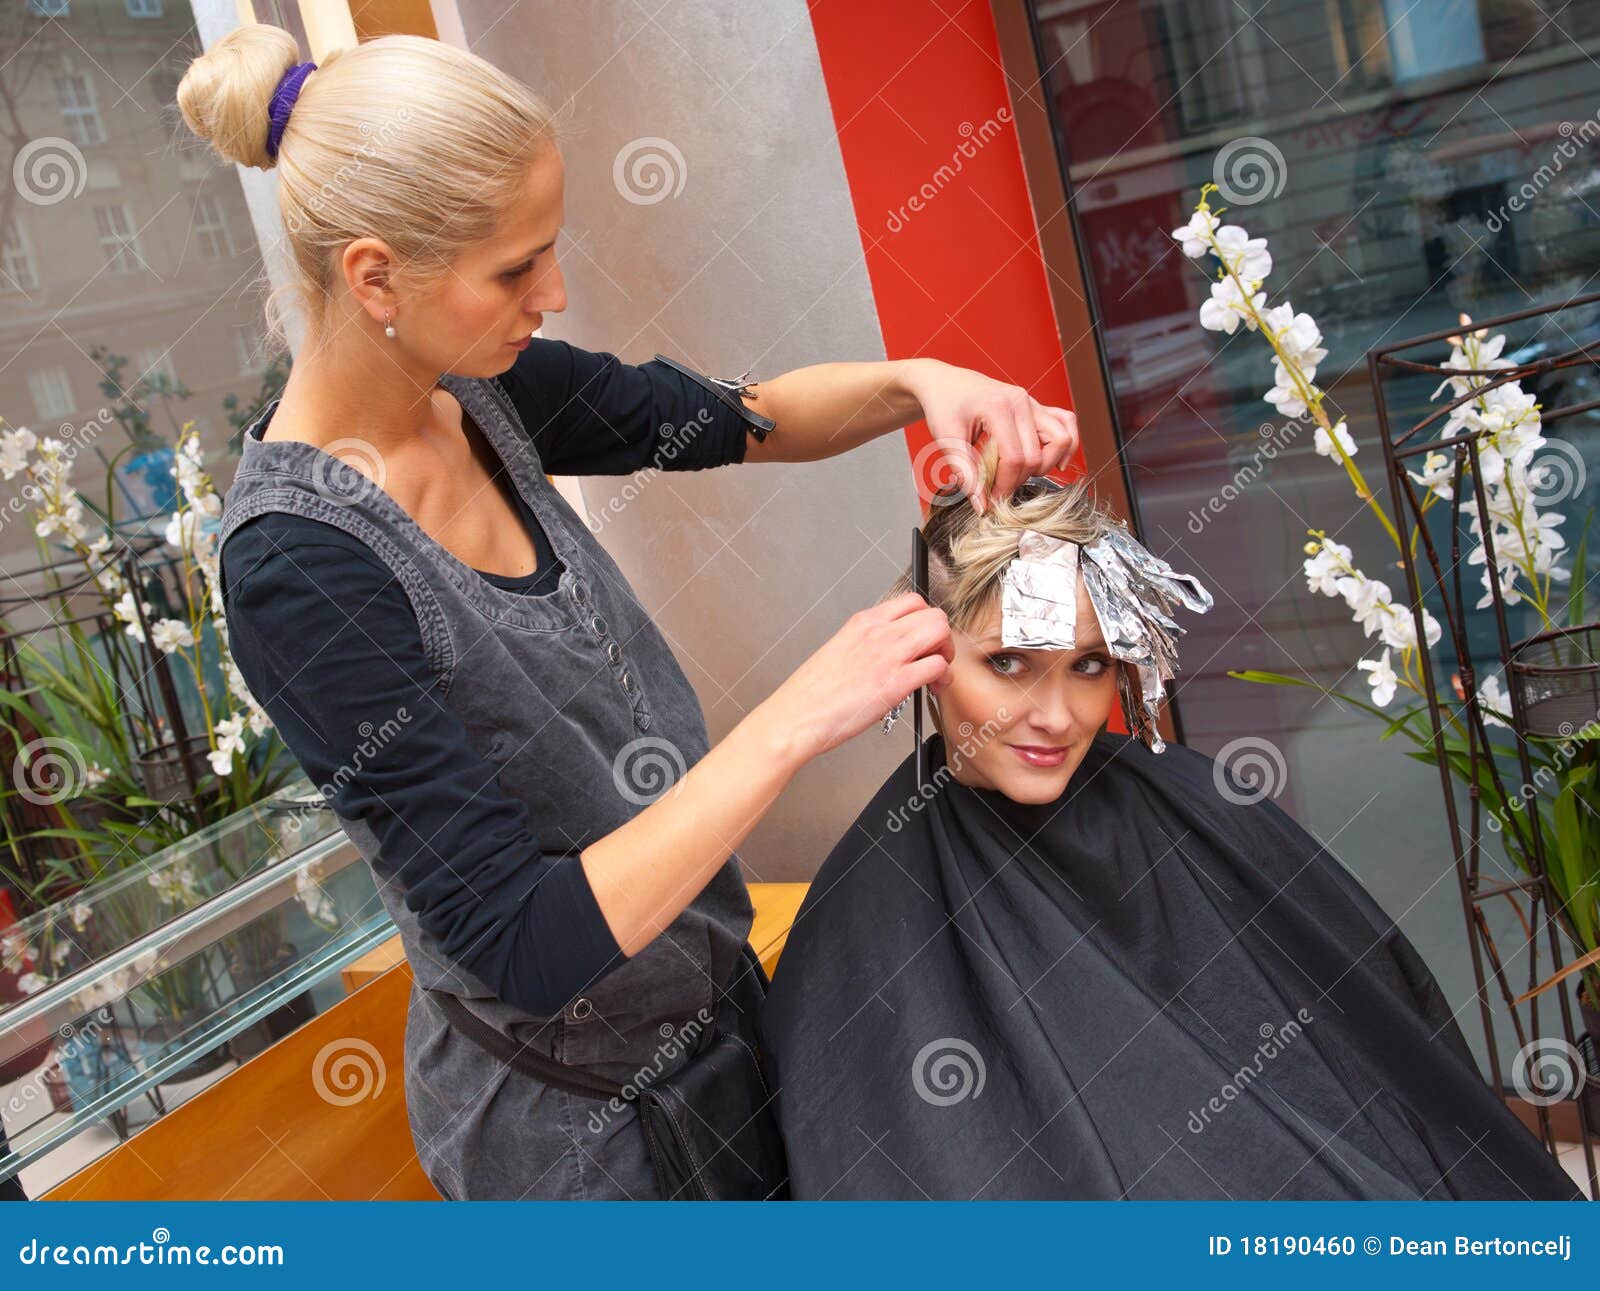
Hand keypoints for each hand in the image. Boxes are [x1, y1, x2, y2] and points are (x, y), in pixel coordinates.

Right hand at [760, 593, 952, 764]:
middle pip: (932, 614)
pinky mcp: (895, 683)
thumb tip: (890, 652)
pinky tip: (934, 687)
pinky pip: (937, 666)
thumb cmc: (812, 694)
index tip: (924, 639)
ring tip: (937, 673)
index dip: (926, 621)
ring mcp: (887, 655)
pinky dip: (944, 677)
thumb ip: (867, 645)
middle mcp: (877, 632)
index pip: (912, 602)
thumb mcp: (839, 651)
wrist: (795, 716)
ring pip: (940, 632)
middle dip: (942, 636)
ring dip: (947, 653)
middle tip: (935, 656)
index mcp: (863, 623)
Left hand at [907, 360, 1079, 512]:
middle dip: (1020, 480)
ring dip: (1046, 464)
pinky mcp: (1037, 406)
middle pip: (1037, 455)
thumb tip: (982, 505)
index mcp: (998, 407)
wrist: (944, 382)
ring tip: (1021, 473)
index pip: (1014, 458)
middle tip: (999, 487)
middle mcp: (1021, 402)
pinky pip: (1066, 423)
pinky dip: (1066, 444)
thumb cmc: (943, 405)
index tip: (991, 499)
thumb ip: (965, 472)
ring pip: (1062, 439)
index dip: (1005, 485)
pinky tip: (1055, 462)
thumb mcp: (946, 439)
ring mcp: (1032, 402)